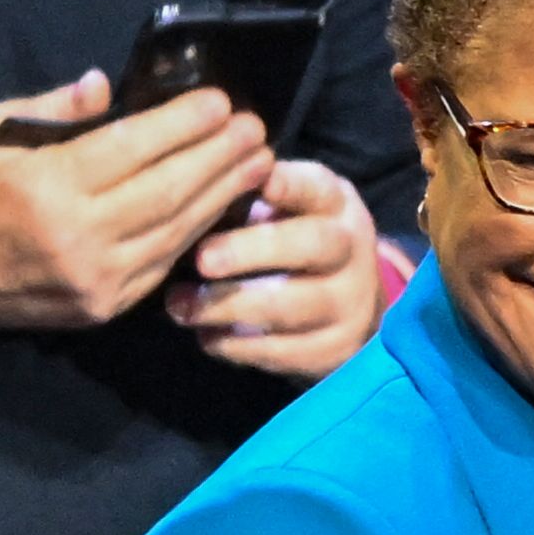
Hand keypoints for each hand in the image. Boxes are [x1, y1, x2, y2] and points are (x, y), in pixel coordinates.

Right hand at [0, 79, 277, 336]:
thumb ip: (54, 111)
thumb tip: (106, 85)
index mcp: (46, 185)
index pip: (132, 149)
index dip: (183, 125)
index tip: (220, 102)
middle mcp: (77, 237)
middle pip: (168, 192)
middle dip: (219, 158)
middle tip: (257, 130)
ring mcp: (96, 278)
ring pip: (176, 232)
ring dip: (222, 196)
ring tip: (258, 164)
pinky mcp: (104, 307)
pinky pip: (163, 263)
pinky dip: (197, 232)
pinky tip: (223, 206)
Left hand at [169, 153, 386, 381]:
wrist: (344, 302)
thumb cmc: (289, 237)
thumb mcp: (282, 207)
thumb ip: (248, 194)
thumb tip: (191, 188)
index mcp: (334, 204)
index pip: (316, 188)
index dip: (291, 186)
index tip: (261, 182)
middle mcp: (351, 250)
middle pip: (311, 245)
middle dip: (251, 251)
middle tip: (201, 259)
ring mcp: (350, 304)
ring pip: (292, 307)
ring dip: (230, 307)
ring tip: (181, 306)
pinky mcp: (337, 349)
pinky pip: (286, 352)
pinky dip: (239, 347)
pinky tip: (206, 337)